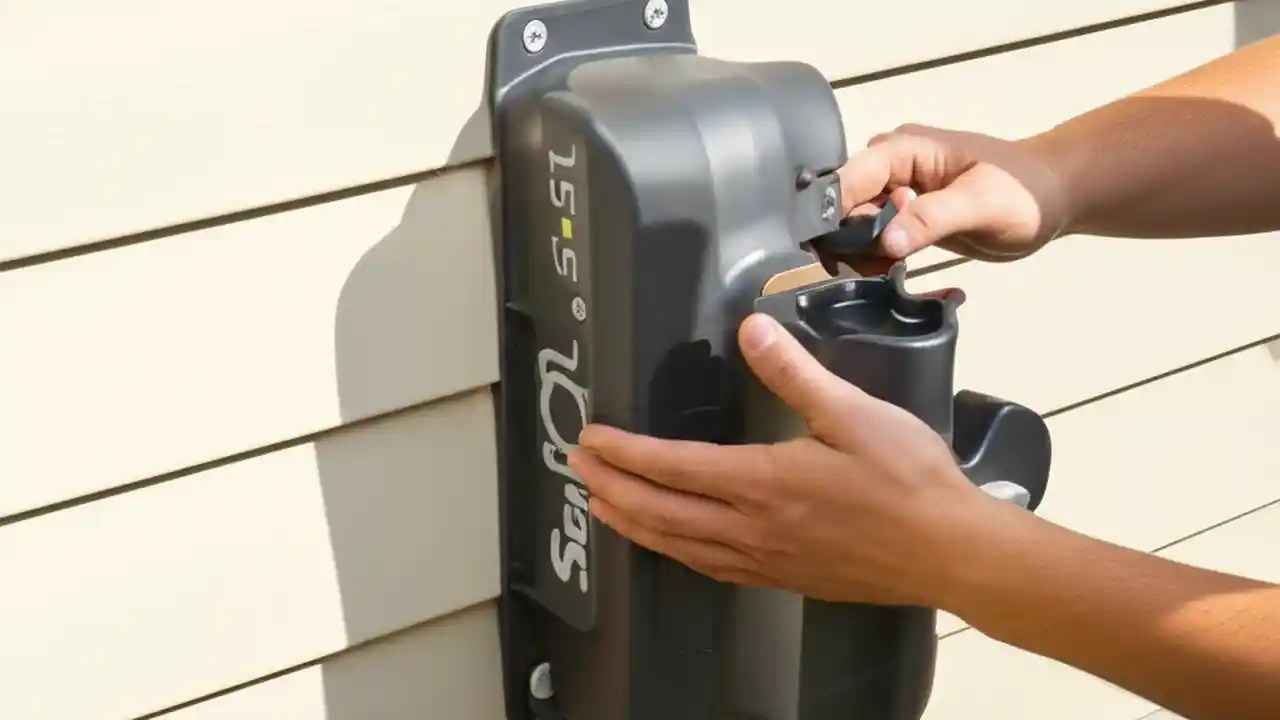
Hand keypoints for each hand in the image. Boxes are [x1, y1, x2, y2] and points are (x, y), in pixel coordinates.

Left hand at [568, 312, 1019, 608]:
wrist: (950, 553)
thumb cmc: (909, 481)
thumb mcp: (854, 412)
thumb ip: (795, 372)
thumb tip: (752, 326)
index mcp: (762, 482)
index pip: (671, 466)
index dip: (623, 451)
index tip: (590, 437)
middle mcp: (751, 527)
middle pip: (659, 511)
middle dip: (610, 486)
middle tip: (576, 467)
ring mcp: (764, 559)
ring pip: (676, 545)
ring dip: (631, 523)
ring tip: (601, 505)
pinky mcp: (782, 578)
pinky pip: (708, 568)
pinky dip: (673, 552)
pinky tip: (669, 546)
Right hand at [838, 124, 1072, 262]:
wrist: (1053, 200)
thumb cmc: (1024, 192)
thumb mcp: (980, 204)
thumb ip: (930, 219)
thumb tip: (883, 242)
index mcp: (904, 149)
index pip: (848, 177)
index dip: (834, 213)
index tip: (835, 250)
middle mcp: (892, 166)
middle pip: (843, 203)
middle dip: (847, 238)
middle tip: (874, 265)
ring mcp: (896, 192)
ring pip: (853, 223)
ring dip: (860, 251)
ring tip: (886, 270)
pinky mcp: (904, 216)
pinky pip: (872, 236)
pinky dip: (874, 256)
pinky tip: (891, 270)